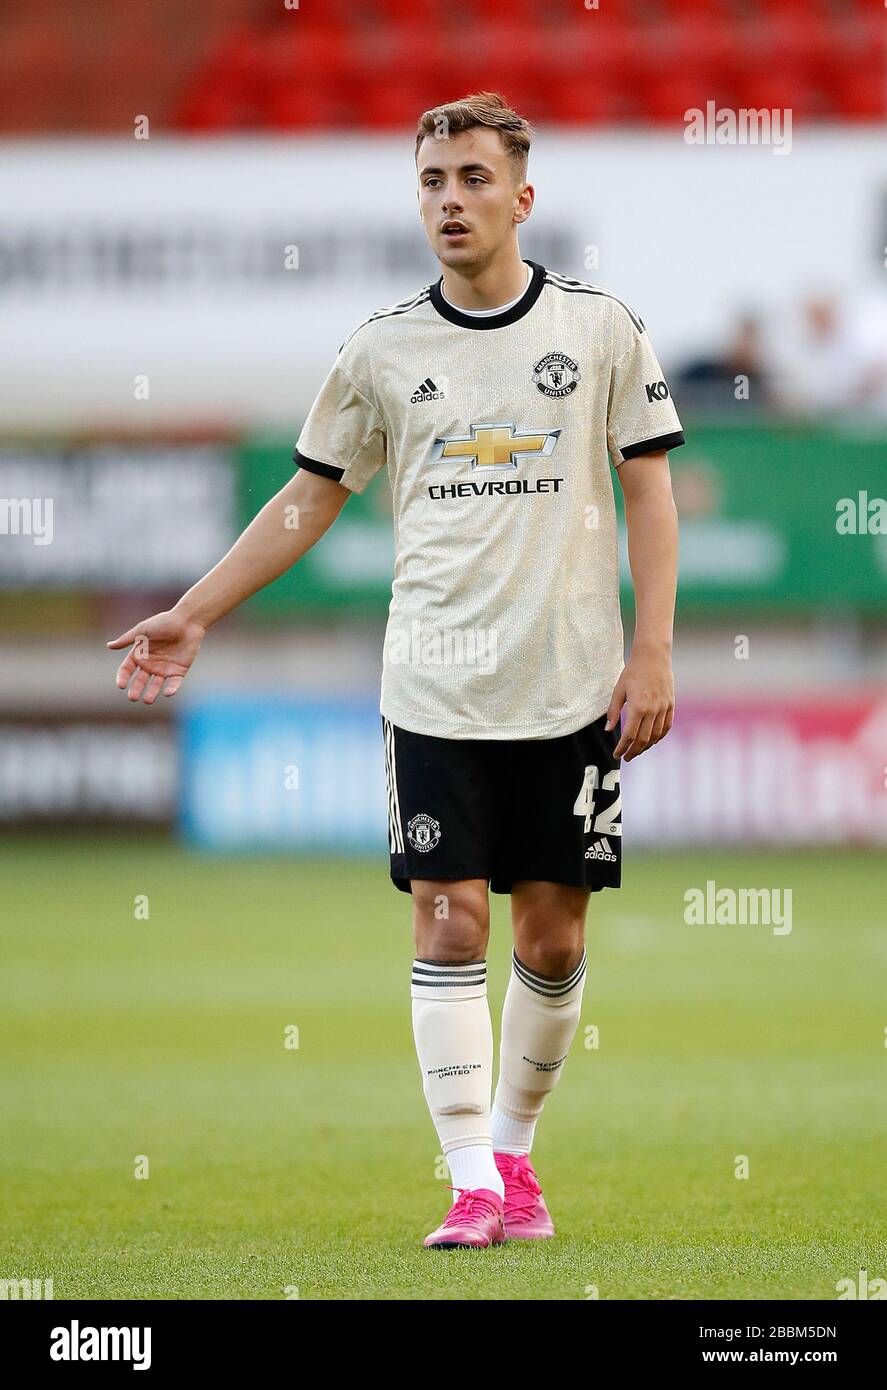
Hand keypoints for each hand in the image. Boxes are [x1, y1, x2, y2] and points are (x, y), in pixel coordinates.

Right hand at [106, 609, 205, 703]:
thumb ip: (127, 639)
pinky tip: (168, 693)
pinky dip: (171, 689)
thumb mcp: (143, 630)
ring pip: (156, 685)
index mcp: (139, 654)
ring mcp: (164, 668)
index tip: (121, 685)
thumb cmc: (164, 622)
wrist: (187, 621)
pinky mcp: (179, 671)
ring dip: (152, 693)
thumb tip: (109, 646)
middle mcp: (150, 664)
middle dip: (135, 689)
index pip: (127, 669)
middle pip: (140, 680)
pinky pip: (174, 683)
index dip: (123, 678)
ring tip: (147, 700)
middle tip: (133, 697)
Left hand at [605, 643, 674, 760]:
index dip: (622, 748)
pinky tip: (652, 740)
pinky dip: (659, 736)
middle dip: (633, 751)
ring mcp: (664, 708)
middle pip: (643, 740)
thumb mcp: (618, 691)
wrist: (653, 657)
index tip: (617, 754)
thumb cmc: (633, 672)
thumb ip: (614, 711)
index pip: (629, 736)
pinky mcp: (671, 705)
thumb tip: (608, 729)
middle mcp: (653, 710)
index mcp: (638, 708)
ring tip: (637, 750)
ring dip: (646, 746)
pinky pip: (666, 726)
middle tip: (626, 756)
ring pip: (656, 736)